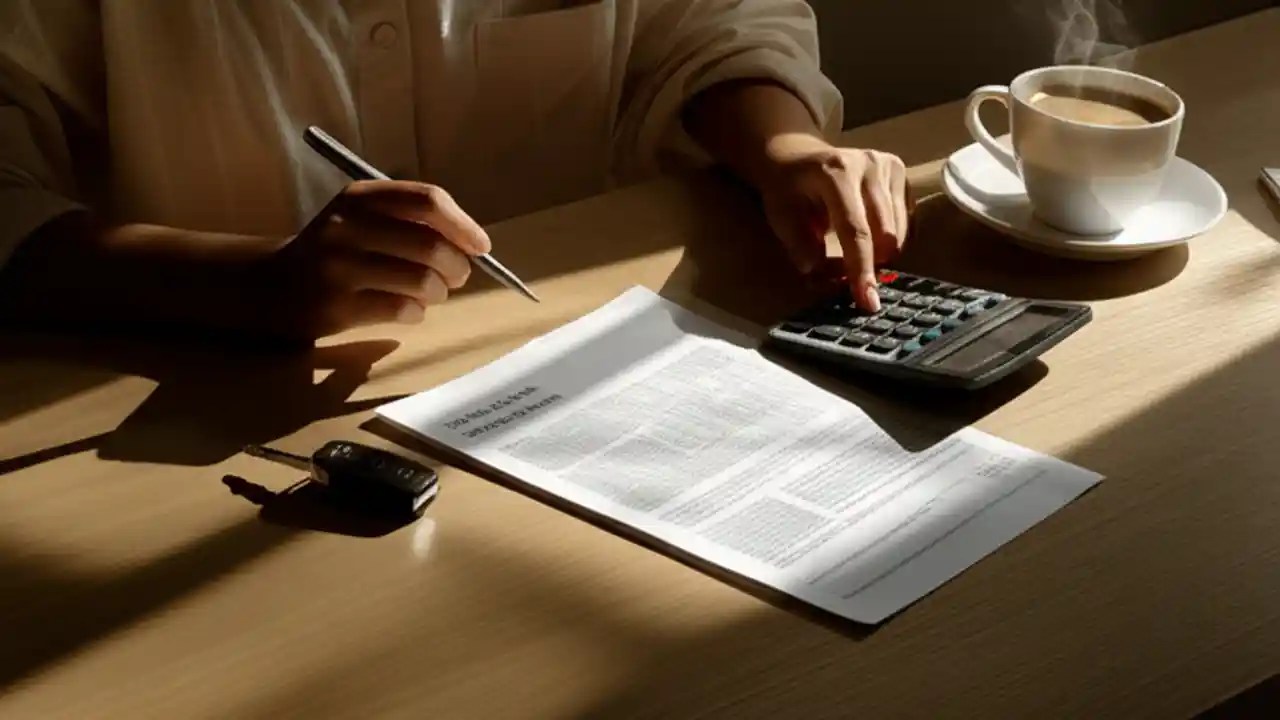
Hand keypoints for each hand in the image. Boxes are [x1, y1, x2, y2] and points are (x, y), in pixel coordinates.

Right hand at [264, 180, 490, 338]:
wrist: (271, 286)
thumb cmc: (335, 251)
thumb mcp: (362, 219)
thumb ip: (410, 221)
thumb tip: (470, 244)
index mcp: (361, 197)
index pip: (427, 201)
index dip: (462, 224)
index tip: (480, 245)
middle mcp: (348, 226)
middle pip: (430, 244)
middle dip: (458, 266)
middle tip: (458, 277)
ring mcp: (339, 266)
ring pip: (421, 280)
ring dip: (439, 292)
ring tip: (432, 294)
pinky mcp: (337, 305)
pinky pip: (402, 309)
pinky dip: (417, 312)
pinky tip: (409, 310)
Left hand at [755, 137, 910, 311]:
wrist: (798, 156)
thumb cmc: (788, 190)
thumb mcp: (781, 216)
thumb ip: (800, 246)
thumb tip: (823, 275)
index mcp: (836, 173)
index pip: (855, 230)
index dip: (861, 268)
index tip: (868, 301)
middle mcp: (868, 165)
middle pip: (885, 233)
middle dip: (872, 265)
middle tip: (854, 280)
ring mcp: (888, 166)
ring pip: (899, 230)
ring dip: (882, 254)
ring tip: (857, 254)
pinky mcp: (901, 172)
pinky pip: (908, 220)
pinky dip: (892, 239)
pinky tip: (871, 237)